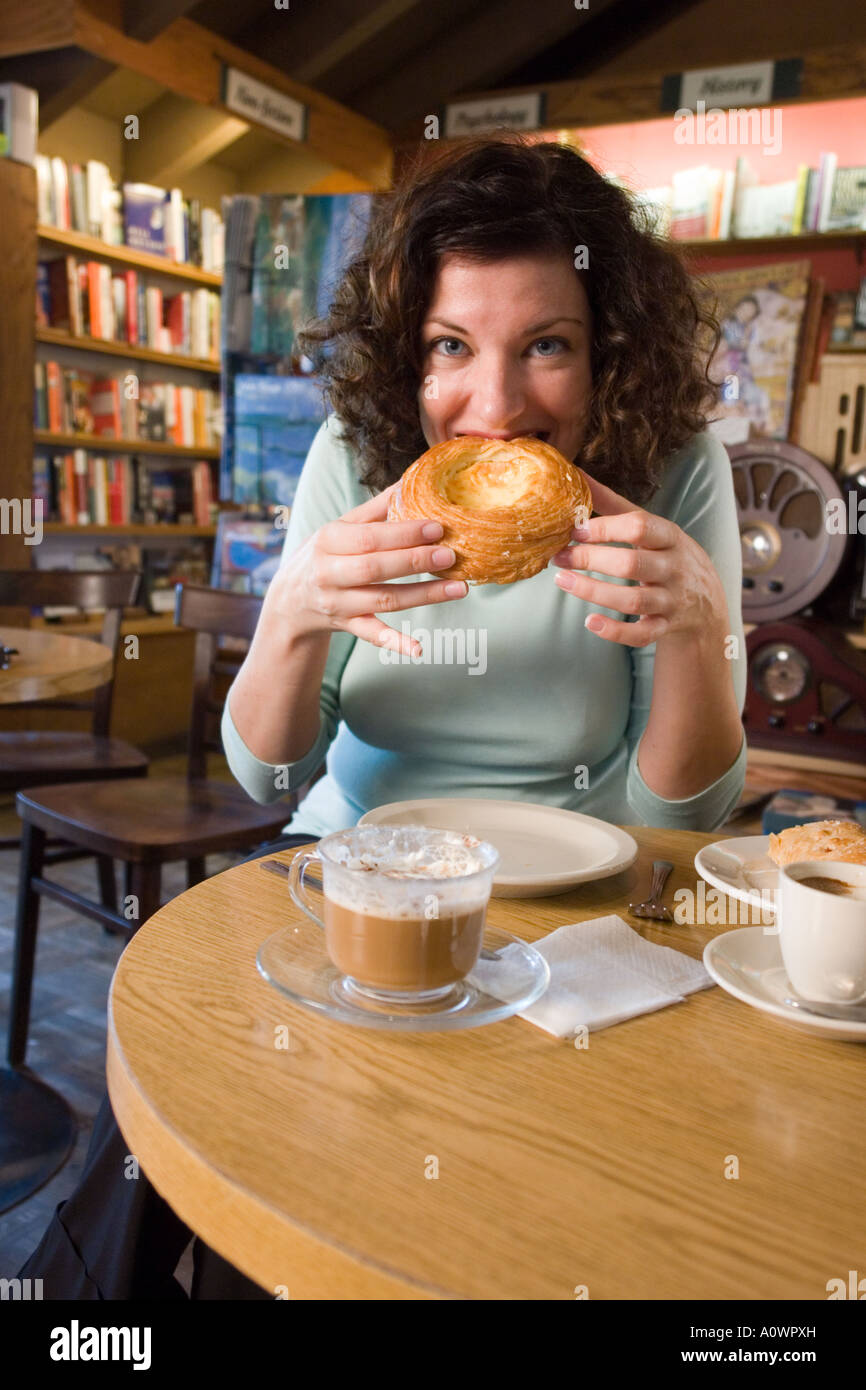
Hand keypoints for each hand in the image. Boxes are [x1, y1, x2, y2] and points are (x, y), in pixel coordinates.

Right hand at [268, 482, 467, 655]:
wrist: (291, 600)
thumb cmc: (324, 554)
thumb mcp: (340, 527)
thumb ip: (376, 508)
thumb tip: (411, 480)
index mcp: (329, 541)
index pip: (369, 538)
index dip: (404, 533)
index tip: (437, 527)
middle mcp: (330, 573)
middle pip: (376, 568)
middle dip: (415, 561)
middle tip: (451, 555)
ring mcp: (339, 603)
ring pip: (384, 600)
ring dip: (423, 595)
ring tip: (459, 588)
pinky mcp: (348, 626)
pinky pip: (373, 635)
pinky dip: (395, 642)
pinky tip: (419, 648)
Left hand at [549, 475, 726, 647]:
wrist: (707, 603)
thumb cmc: (668, 555)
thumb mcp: (652, 527)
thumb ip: (615, 505)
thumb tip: (577, 475)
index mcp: (670, 537)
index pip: (640, 526)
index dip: (605, 527)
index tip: (574, 529)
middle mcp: (674, 568)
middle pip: (632, 564)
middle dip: (592, 559)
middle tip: (558, 556)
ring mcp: (671, 600)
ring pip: (633, 601)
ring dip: (593, 592)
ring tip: (561, 580)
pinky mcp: (665, 627)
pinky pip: (641, 634)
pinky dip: (615, 632)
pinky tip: (589, 622)